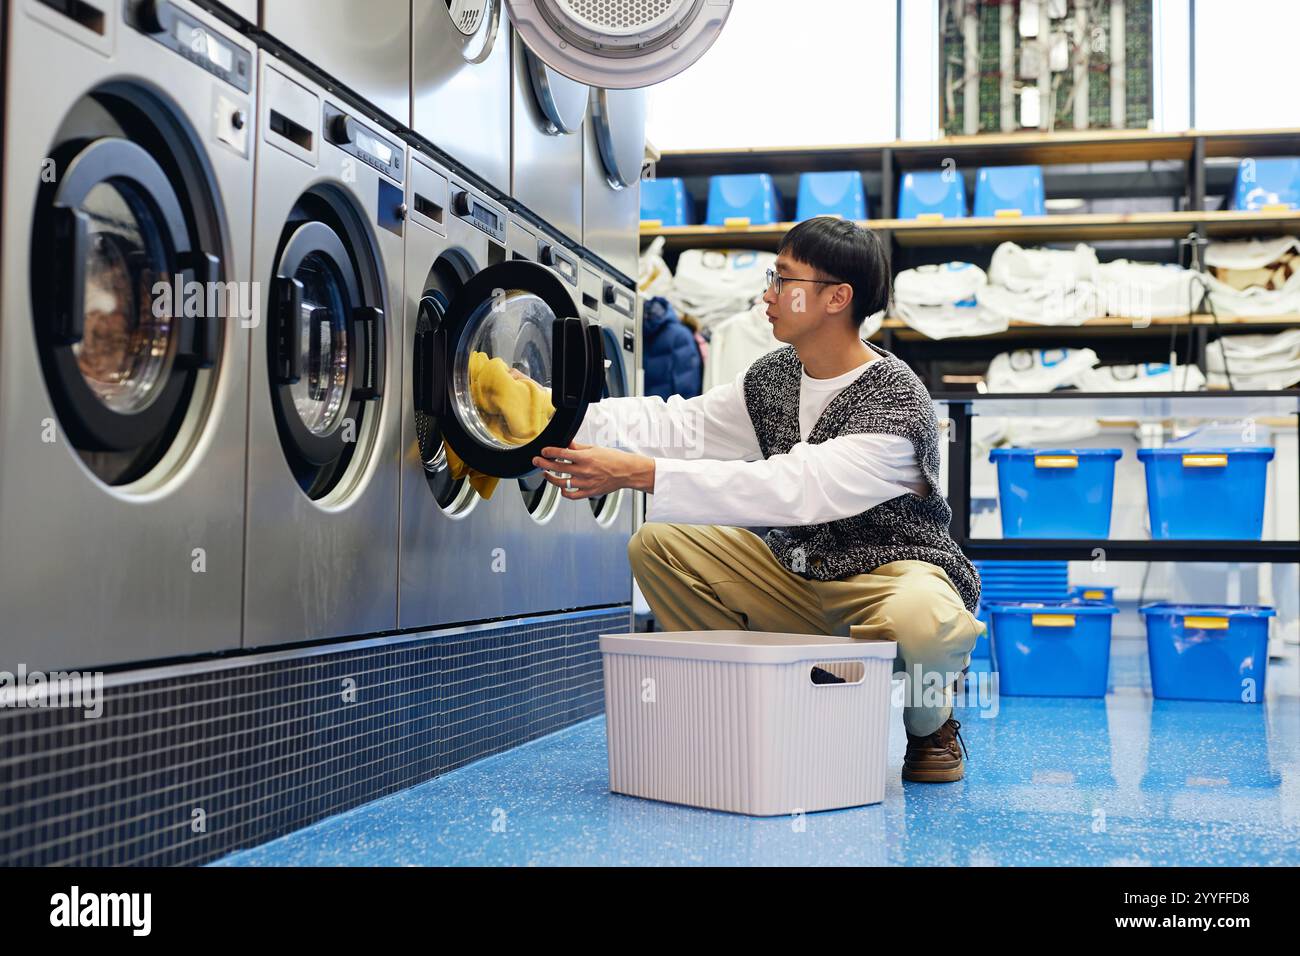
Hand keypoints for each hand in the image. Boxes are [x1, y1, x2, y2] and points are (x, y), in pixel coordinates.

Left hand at [533, 442, 654, 498]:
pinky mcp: (589, 492)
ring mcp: (585, 483)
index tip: (543, 451)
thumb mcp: (594, 449)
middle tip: (536, 461)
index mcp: (585, 458)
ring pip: (561, 482)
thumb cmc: (613, 459)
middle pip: (557, 467)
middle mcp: (584, 471)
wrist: (627, 472)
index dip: (549, 452)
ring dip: (550, 478)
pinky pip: (571, 495)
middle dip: (543, 463)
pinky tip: (561, 487)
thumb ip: (578, 448)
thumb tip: (566, 443)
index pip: (561, 453)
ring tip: (545, 474)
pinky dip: (564, 492)